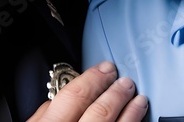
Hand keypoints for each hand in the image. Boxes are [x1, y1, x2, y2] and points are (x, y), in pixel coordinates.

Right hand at [27, 61, 147, 121]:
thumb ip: (44, 113)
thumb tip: (62, 95)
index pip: (74, 96)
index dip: (93, 78)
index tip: (106, 68)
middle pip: (99, 111)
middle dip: (115, 92)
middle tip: (125, 80)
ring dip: (131, 111)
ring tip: (139, 98)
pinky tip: (138, 118)